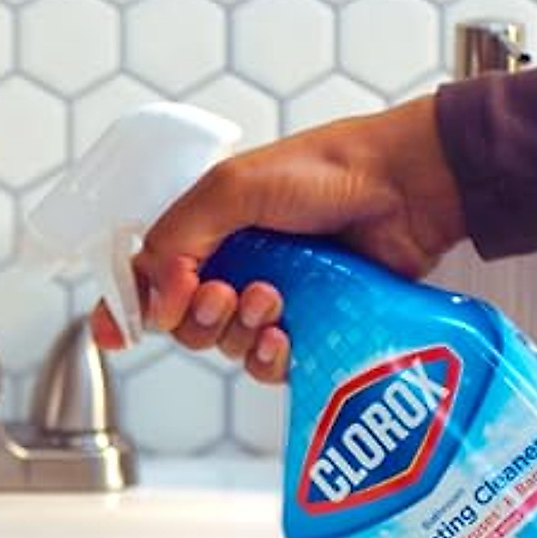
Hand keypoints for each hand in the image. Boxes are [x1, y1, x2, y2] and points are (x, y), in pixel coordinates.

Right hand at [90, 94, 464, 382]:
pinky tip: (285, 337)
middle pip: (184, 325)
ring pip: (225, 346)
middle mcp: (235, 268)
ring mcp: (274, 301)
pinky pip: (270, 366)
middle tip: (227, 292)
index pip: (150, 282)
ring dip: (238, 332)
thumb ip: (178, 239)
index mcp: (207, 232)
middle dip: (197, 316)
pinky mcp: (312, 328)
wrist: (406, 186)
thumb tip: (149, 299)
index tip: (130, 325)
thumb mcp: (231, 189)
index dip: (133, 309)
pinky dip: (268, 359)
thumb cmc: (325, 171)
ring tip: (272, 299)